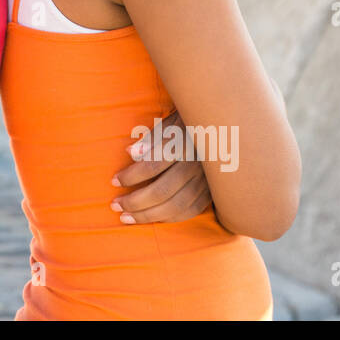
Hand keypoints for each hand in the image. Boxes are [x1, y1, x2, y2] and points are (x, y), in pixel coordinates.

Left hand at [110, 110, 212, 224]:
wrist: (225, 128)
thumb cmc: (189, 122)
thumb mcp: (171, 121)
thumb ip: (152, 137)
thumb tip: (131, 153)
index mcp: (185, 144)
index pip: (153, 165)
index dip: (132, 175)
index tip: (114, 180)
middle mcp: (197, 165)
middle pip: (163, 191)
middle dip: (135, 201)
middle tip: (114, 205)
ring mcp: (207, 182)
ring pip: (175, 206)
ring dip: (148, 216)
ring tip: (126, 217)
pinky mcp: (213, 192)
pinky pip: (190, 211)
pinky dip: (169, 218)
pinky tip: (152, 218)